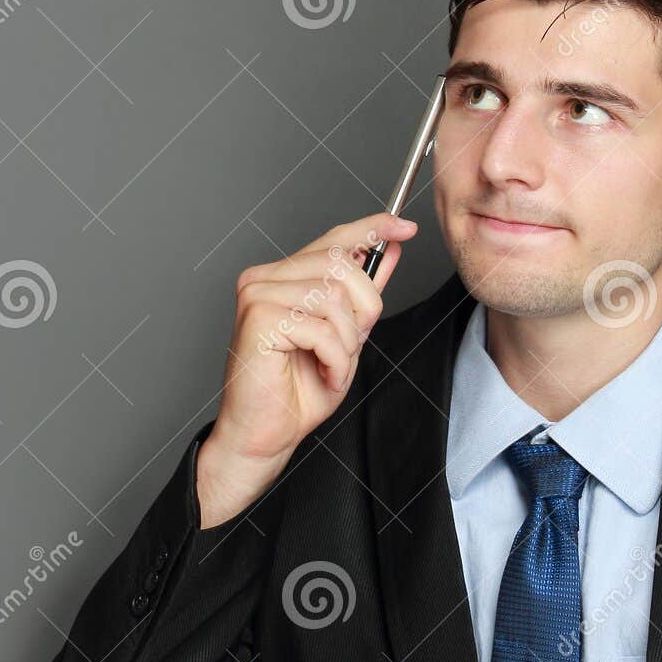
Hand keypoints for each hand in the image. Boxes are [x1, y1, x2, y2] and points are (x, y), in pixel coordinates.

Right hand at [196, 211, 417, 525]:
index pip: (332, 240)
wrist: (265, 435)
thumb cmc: (297, 391)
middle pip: (340, 264)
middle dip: (362, 311)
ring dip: (346, 342)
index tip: (404, 227)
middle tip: (349, 348)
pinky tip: (323, 373)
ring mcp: (257, 294)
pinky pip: (321, 327)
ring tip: (331, 365)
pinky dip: (334, 358)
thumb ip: (361, 294)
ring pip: (334, 296)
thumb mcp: (346, 336)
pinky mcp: (258, 318)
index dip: (372, 228)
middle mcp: (264, 278)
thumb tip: (388, 251)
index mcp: (281, 277)